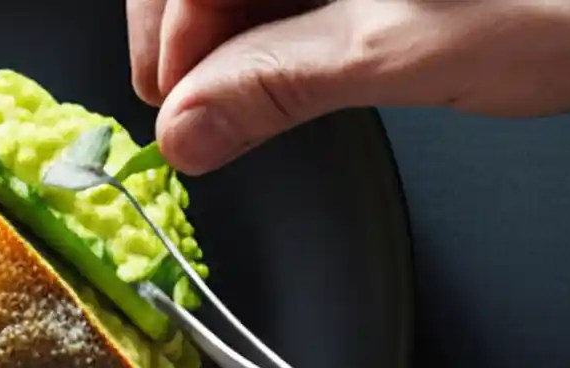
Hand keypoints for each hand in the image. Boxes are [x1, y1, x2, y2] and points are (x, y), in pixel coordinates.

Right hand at [126, 0, 569, 173]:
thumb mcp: (402, 47)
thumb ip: (278, 84)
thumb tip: (185, 128)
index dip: (167, 42)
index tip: (177, 114)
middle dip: (193, 47)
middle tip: (203, 118)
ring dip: (231, 49)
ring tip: (247, 104)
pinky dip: (275, 36)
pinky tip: (293, 72)